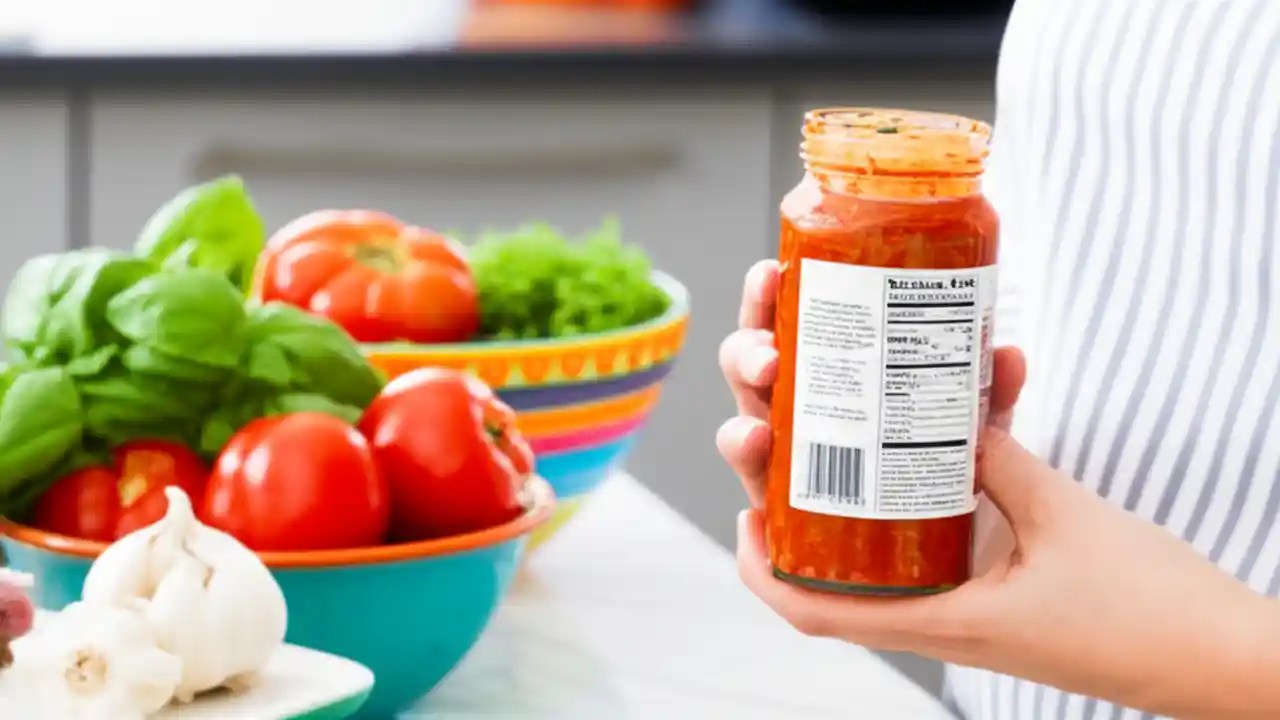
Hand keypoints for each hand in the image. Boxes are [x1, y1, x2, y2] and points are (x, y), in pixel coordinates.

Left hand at [717, 260, 1279, 718]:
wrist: (1224, 648)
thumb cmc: (1149, 610)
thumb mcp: (1062, 523)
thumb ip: (996, 461)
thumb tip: (943, 406)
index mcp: (933, 611)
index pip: (811, 605)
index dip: (761, 558)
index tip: (742, 501)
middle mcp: (933, 589)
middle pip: (829, 523)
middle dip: (786, 439)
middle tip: (773, 363)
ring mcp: (964, 563)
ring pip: (887, 486)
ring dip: (867, 413)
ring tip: (865, 337)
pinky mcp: (1002, 538)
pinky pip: (961, 475)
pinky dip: (964, 422)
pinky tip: (990, 361)